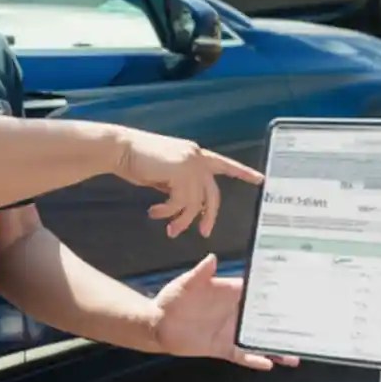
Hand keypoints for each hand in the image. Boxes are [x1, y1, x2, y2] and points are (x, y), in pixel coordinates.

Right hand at [111, 127, 263, 238]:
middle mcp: (197, 157)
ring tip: (167, 227)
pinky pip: (180, 203)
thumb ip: (179, 183)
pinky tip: (155, 213)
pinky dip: (168, 213)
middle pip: (212, 194)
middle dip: (209, 216)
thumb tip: (185, 206)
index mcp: (195, 154)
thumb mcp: (164, 173)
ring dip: (180, 220)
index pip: (224, 164)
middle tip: (204, 232)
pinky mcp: (180, 171)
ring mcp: (190, 163)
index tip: (261, 179)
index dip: (243, 172)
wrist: (120, 149)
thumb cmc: (138, 161)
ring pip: (194, 203)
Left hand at [152, 254, 300, 370]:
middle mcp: (234, 312)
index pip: (256, 291)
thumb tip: (211, 258)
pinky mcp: (222, 348)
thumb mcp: (186, 283)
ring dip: (274, 346)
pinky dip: (255, 359)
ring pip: (258, 339)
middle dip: (283, 321)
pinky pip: (242, 354)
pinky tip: (269, 362)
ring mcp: (230, 331)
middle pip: (264, 317)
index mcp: (229, 293)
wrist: (158, 325)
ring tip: (293, 353)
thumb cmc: (173, 299)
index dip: (274, 291)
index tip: (294, 292)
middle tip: (304, 325)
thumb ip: (200, 273)